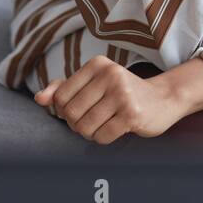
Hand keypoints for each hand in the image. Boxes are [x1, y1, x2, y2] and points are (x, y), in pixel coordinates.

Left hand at [34, 55, 183, 143]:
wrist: (163, 99)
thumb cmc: (122, 92)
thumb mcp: (93, 84)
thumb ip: (63, 89)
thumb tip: (39, 99)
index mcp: (97, 64)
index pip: (60, 96)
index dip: (64, 111)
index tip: (80, 110)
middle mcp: (110, 75)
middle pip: (70, 113)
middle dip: (77, 124)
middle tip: (92, 121)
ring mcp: (122, 94)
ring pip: (84, 127)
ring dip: (90, 133)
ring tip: (103, 124)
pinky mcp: (132, 114)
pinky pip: (102, 137)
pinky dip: (103, 138)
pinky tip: (115, 129)